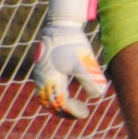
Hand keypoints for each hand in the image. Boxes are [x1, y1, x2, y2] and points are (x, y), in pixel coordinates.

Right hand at [31, 0, 108, 119]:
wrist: (61, 26)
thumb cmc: (73, 43)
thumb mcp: (84, 61)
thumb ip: (90, 79)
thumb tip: (97, 95)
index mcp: (51, 78)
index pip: (60, 103)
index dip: (73, 111)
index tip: (85, 112)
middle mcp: (42, 78)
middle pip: (50, 104)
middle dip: (65, 112)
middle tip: (81, 112)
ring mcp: (40, 74)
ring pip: (45, 98)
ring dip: (58, 105)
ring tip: (73, 107)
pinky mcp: (42, 70)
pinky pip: (44, 90)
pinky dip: (54, 97)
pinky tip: (66, 95)